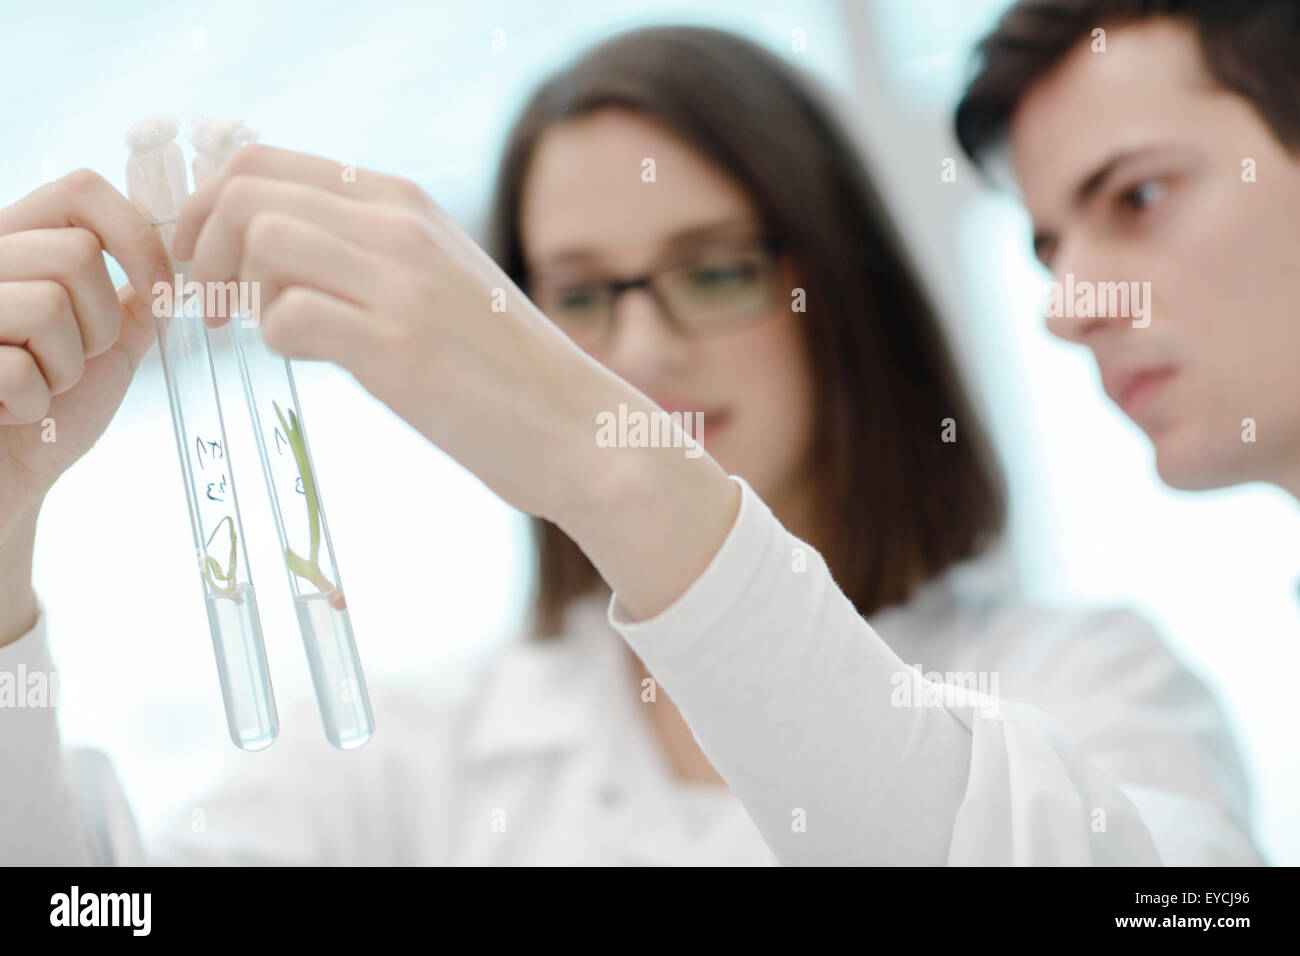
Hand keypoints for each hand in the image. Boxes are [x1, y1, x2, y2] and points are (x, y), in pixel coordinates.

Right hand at [0, 170, 169, 641]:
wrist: (8, 480)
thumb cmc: (52, 415)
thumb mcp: (106, 348)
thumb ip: (136, 303)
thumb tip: (180, 262)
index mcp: (21, 245)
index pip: (80, 191)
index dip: (135, 235)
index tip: (157, 290)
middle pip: (73, 255)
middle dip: (98, 323)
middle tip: (72, 361)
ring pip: (49, 305)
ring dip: (64, 367)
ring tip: (39, 387)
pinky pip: (16, 367)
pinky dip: (32, 404)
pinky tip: (10, 412)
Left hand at [174, 145, 738, 620]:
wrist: (581, 429)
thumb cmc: (506, 367)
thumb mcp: (442, 278)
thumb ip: (370, 249)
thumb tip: (275, 250)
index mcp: (405, 202)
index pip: (265, 163)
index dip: (211, 208)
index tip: (209, 263)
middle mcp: (401, 226)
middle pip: (246, 189)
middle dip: (202, 245)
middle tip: (213, 302)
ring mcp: (402, 284)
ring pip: (262, 236)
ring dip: (233, 288)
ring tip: (252, 331)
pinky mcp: (399, 349)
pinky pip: (289, 316)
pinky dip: (275, 340)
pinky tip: (307, 360)